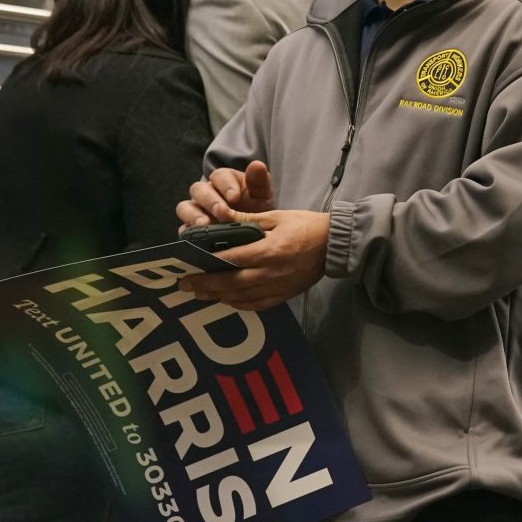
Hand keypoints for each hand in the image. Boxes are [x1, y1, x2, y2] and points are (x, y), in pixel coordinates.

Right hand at [177, 160, 276, 228]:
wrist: (256, 231)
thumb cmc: (258, 208)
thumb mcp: (262, 195)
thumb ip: (259, 181)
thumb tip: (257, 165)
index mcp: (224, 181)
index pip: (219, 176)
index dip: (225, 185)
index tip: (235, 197)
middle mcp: (206, 193)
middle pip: (198, 189)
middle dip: (209, 200)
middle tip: (221, 211)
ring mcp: (196, 211)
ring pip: (185, 207)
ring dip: (193, 215)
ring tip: (206, 224)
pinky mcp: (191, 229)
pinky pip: (184, 229)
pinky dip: (189, 233)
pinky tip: (199, 239)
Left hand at [178, 211, 329, 310]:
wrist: (336, 244)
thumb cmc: (306, 226)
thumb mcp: (276, 216)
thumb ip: (247, 220)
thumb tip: (220, 218)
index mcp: (269, 250)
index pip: (231, 260)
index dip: (207, 265)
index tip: (189, 267)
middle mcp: (271, 272)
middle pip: (232, 283)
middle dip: (206, 285)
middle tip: (186, 285)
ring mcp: (279, 286)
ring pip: (242, 296)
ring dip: (219, 296)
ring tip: (200, 294)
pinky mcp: (286, 294)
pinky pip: (259, 304)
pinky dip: (240, 304)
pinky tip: (228, 301)